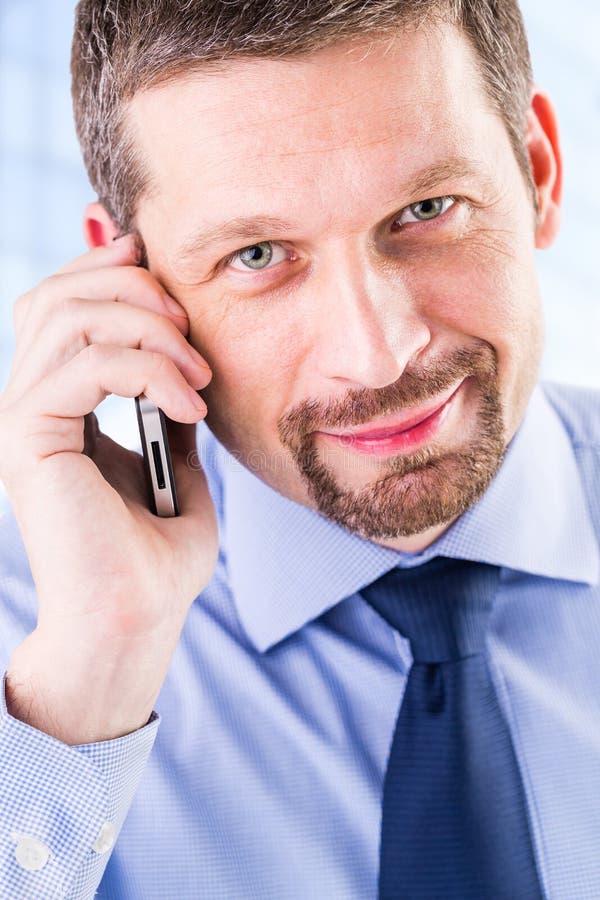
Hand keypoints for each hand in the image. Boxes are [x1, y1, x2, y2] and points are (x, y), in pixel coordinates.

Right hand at [0, 235, 218, 742]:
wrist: (137, 619)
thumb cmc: (156, 555)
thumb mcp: (174, 460)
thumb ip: (166, 404)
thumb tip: (182, 355)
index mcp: (57, 406)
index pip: (59, 306)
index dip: (105, 271)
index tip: (164, 270)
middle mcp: (29, 404)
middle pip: (55, 296)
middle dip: (134, 291)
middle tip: (192, 332)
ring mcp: (23, 420)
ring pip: (67, 317)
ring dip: (148, 329)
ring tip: (197, 375)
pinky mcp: (30, 440)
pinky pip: (85, 365)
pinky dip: (148, 371)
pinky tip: (189, 403)